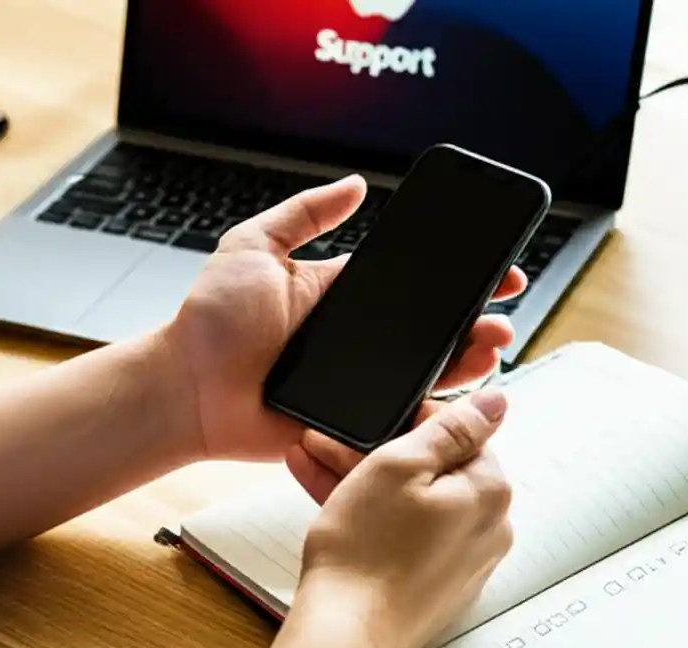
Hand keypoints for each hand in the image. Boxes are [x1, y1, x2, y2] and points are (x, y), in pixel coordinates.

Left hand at [160, 175, 526, 460]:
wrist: (184, 390)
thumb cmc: (209, 322)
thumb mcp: (252, 246)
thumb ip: (304, 214)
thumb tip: (354, 183)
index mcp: (345, 296)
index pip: (416, 284)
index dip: (458, 277)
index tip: (495, 267)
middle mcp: (361, 339)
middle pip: (434, 330)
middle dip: (477, 319)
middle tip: (503, 310)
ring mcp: (361, 382)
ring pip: (430, 373)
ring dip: (469, 359)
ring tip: (493, 343)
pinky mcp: (354, 423)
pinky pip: (404, 416)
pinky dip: (438, 407)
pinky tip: (463, 393)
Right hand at [295, 389, 513, 647]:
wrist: (345, 635)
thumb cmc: (368, 551)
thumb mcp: (402, 465)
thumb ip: (453, 427)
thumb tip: (494, 402)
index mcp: (490, 492)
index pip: (462, 435)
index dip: (411, 423)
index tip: (373, 423)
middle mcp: (487, 528)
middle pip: (435, 470)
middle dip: (379, 451)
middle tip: (331, 442)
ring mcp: (461, 561)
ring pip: (413, 502)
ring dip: (364, 480)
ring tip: (313, 464)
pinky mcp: (433, 584)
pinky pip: (406, 534)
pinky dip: (372, 516)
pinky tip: (329, 501)